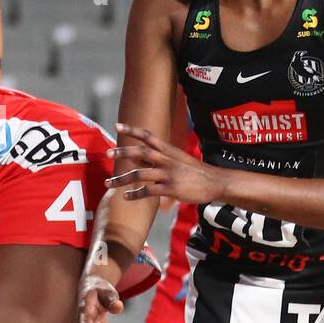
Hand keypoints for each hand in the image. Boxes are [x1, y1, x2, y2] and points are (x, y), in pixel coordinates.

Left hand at [105, 122, 228, 204]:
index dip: (132, 130)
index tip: (117, 125)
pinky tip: (126, 197)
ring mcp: (168, 174)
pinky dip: (135, 194)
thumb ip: (159, 158)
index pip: (148, 136)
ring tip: (109, 183)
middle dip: (123, 152)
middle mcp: (167, 160)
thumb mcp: (179, 159)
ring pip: (140, 174)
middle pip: (141, 152)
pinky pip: (148, 191)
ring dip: (122, 179)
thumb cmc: (196, 172)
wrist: (216, 182)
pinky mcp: (171, 189)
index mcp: (169, 151)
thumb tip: (138, 157)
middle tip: (107, 152)